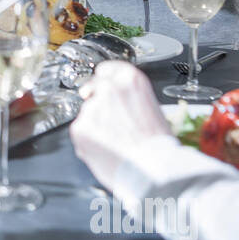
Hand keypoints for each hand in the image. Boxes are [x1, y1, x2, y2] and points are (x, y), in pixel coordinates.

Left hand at [68, 61, 170, 191]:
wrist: (153, 170)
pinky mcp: (79, 128)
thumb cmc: (158, 146)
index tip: (100, 83)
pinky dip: (88, 141)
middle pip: (94, 91)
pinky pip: (80, 132)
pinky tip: (106, 150)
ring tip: (115, 143)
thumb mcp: (153, 109)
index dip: (103, 79)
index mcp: (132, 80)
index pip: (107, 69)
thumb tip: (117, 105)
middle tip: (113, 125)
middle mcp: (109, 88)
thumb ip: (130, 100)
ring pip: (88, 114)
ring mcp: (92, 107)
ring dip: (95, 126)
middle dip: (99, 105)